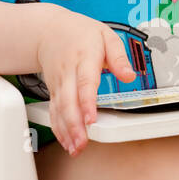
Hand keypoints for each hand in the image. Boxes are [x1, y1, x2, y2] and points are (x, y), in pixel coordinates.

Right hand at [36, 10, 136, 155]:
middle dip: (74, 125)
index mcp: (84, 58)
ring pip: (59, 110)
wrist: (49, 31)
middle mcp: (68, 73)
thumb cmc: (80, 33)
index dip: (87, 102)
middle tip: (82, 142)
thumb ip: (119, 56)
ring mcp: (58, 84)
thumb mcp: (106, 35)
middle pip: (69, 102)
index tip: (91, 118)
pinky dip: (58, 129)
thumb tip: (130, 75)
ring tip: (75, 148)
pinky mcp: (54, 92)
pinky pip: (54, 112)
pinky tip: (66, 142)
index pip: (85, 83)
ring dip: (66, 131)